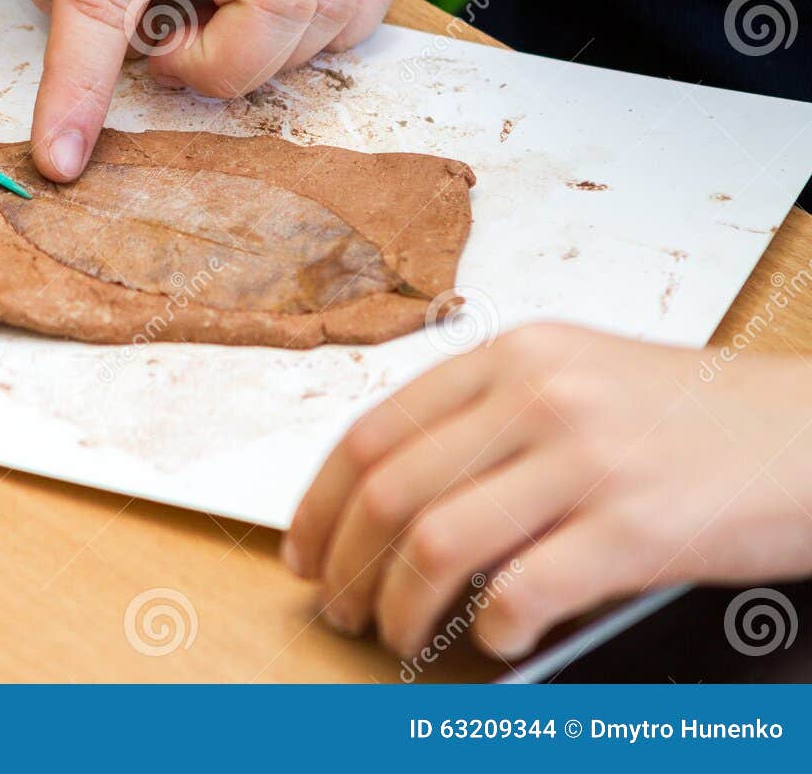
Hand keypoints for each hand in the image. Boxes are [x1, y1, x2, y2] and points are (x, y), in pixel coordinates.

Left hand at [0, 0, 400, 181]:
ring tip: (211, 22)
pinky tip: (274, 13)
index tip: (63, 158)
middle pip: (279, 8)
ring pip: (337, 5)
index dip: (82, 89)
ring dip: (272, 50)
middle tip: (164, 46)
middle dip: (221, 68)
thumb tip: (109, 57)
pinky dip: (334, 22)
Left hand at [285, 323, 811, 659]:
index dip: (320, 503)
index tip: (302, 549)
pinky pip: (523, 591)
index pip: (373, 431)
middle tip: (338, 608)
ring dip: (401, 608)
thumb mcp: (578, 377)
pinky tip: (496, 643)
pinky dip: (494, 631)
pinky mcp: (635, 526)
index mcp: (512, 355)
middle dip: (345, 565)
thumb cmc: (694, 417)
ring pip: (436, 544)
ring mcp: (586, 458)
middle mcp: (538, 395)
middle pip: (390, 491)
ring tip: (398, 637)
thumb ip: (489, 416)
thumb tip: (392, 493)